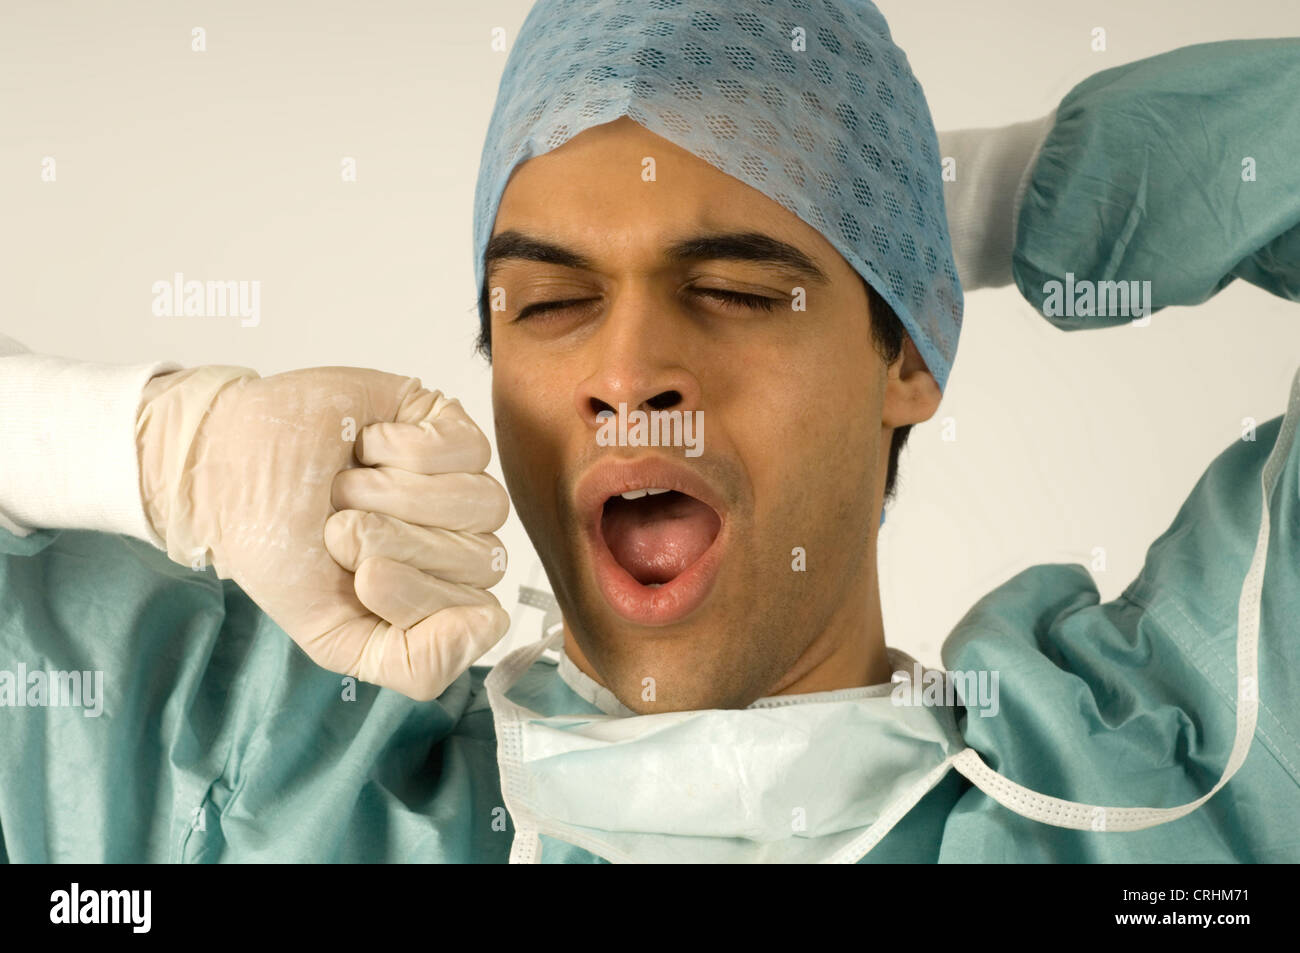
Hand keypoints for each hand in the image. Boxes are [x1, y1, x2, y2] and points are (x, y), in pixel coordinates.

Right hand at [137, 366, 510, 699]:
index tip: (362, 578)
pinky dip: (403, 449)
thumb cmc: (278, 544)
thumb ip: (413, 663)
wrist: (228, 463)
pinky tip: (365, 445)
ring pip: (484, 503)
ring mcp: (459, 481)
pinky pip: (470, 450)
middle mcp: (458, 541)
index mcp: (438, 597)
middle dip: (395, 542)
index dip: (418, 596)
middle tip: (338, 525)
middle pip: (482, 558)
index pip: (480, 615)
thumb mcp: (331, 633)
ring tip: (345, 486)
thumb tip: (493, 624)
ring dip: (396, 494)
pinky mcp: (450, 425)